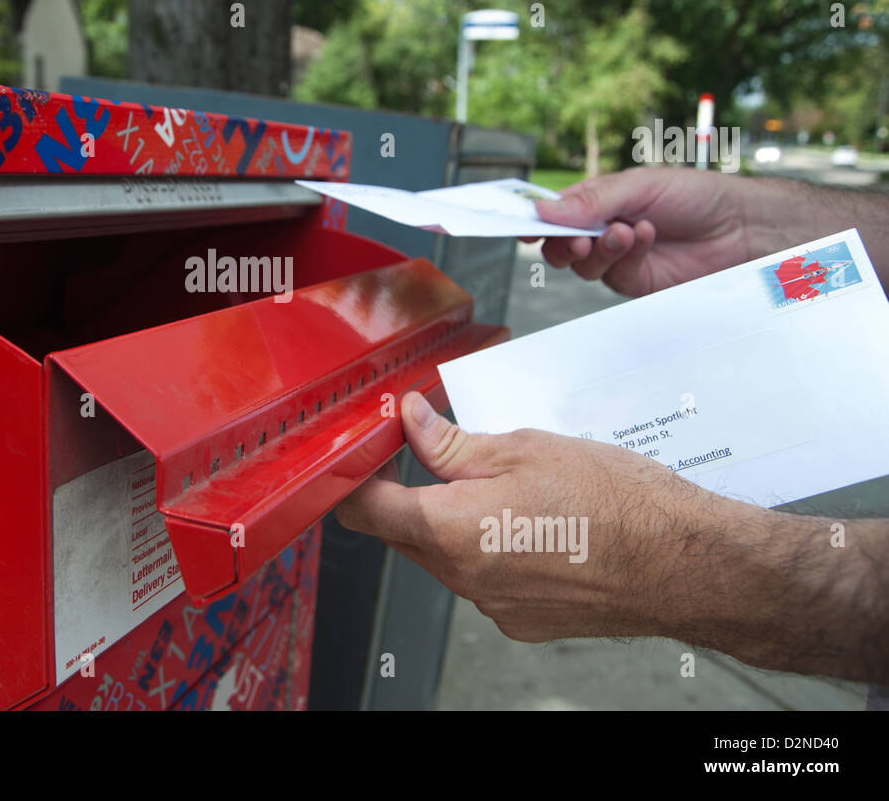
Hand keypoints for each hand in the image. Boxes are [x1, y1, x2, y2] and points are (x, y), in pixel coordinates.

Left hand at [335, 392, 772, 645]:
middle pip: (404, 532)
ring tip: (502, 483)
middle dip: (412, 490)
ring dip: (455, 518)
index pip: (364, 509)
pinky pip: (484, 577)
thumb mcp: (525, 448)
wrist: (687, 567)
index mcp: (451, 530)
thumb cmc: (618, 505)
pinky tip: (532, 521)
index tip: (364, 450)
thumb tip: (410, 423)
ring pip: (445, 555)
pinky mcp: (521, 619)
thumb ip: (452, 442)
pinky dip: (491, 547)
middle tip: (437, 448)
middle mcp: (463, 578)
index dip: (355, 474)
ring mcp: (492, 605)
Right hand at [524, 167, 754, 296]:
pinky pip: (612, 276)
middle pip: (560, 244)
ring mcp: (618, 257)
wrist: (740, 226)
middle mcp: (603, 230)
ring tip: (626, 232)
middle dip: (562, 242)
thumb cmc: (695, 195)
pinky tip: (645, 238)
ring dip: (599, 249)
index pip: (556, 212)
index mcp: (599, 201)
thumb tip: (544, 210)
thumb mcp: (639, 185)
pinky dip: (625, 256)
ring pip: (582, 265)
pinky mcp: (636, 281)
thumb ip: (592, 201)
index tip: (522, 226)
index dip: (536, 219)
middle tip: (577, 238)